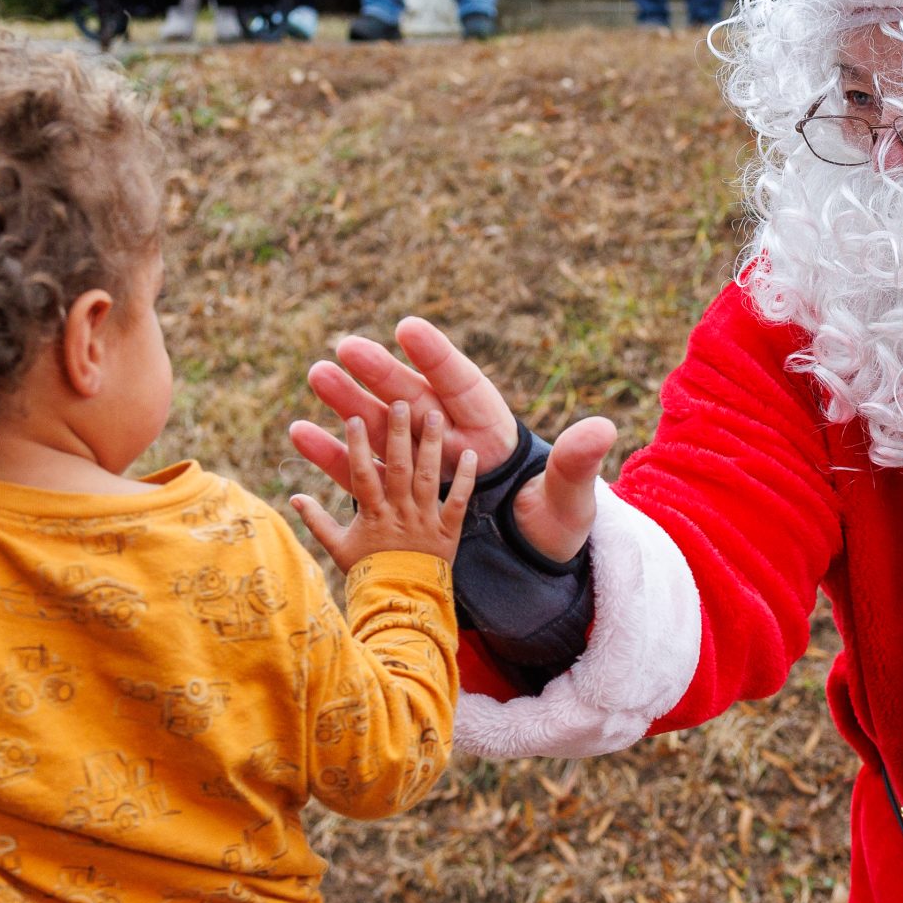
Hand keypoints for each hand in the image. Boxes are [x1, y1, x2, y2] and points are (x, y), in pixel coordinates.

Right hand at [291, 317, 612, 561]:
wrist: (529, 574)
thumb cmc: (552, 529)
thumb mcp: (569, 500)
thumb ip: (576, 465)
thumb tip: (601, 428)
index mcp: (490, 431)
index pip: (461, 385)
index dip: (436, 357)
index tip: (408, 328)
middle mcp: (449, 440)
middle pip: (411, 397)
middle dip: (380, 372)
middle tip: (345, 347)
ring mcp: (419, 468)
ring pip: (379, 429)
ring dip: (347, 404)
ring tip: (316, 378)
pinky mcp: (398, 500)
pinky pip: (360, 476)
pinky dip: (332, 457)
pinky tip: (300, 433)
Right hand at [291, 406, 476, 570]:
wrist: (400, 603)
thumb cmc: (368, 572)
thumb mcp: (337, 547)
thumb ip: (317, 520)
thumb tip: (295, 497)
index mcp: (372, 514)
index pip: (362, 474)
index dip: (357, 446)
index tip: (355, 417)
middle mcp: (399, 512)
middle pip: (398, 468)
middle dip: (398, 434)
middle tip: (400, 403)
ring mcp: (425, 520)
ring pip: (429, 477)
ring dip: (431, 445)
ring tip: (433, 416)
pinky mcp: (448, 530)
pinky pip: (459, 501)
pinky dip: (466, 478)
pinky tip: (470, 453)